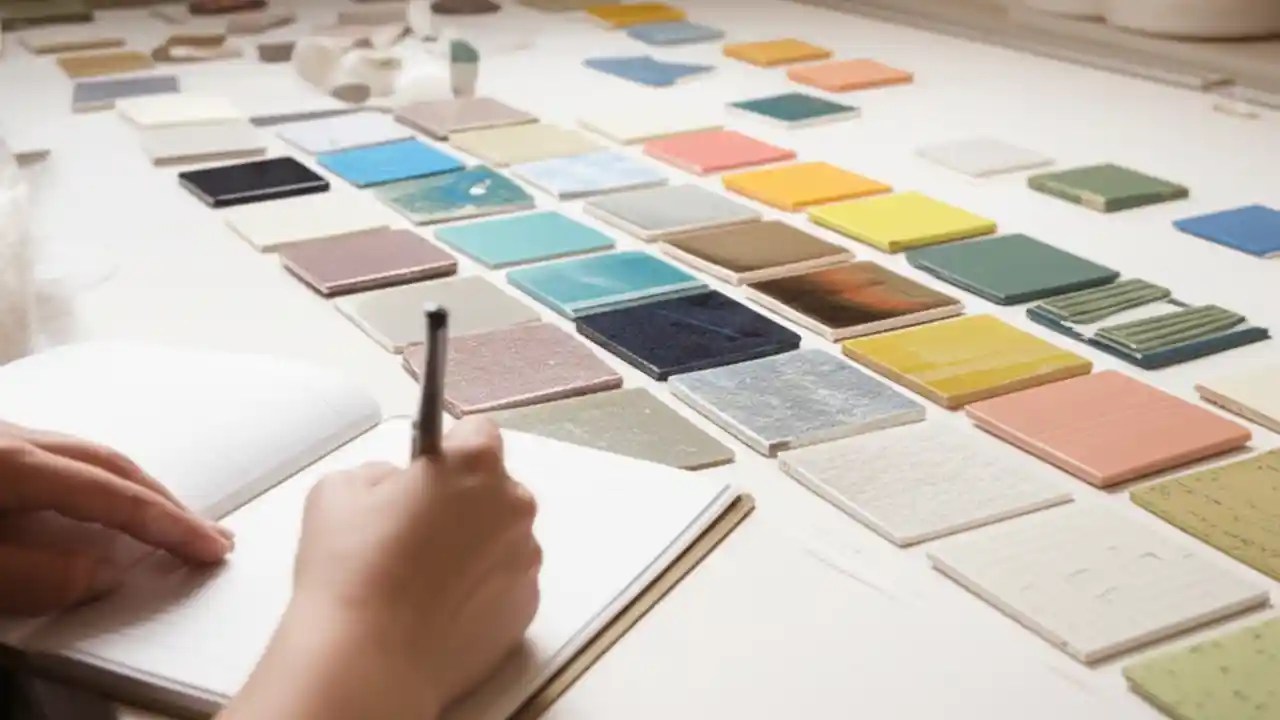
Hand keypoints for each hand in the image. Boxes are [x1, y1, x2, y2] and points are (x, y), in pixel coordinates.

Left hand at [0, 421, 233, 615]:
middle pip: (110, 465)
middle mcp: (12, 440)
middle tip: (211, 534)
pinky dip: (97, 481)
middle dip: (166, 502)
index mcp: (12, 466)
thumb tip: (106, 577)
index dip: (167, 524)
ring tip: (169, 517)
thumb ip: (30, 576)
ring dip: (134, 487)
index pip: (112, 496)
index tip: (212, 549)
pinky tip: (99, 498)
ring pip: (85, 455)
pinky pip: (60, 457)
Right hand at [223, 417, 540, 719]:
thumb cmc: (353, 574)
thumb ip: (382, 471)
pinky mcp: (527, 604)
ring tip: (424, 576)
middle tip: (416, 530)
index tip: (430, 472)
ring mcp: (526, 557)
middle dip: (463, 500)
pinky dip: (482, 587)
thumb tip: (398, 483)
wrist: (370, 659)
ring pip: (502, 536)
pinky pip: (507, 581)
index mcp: (473, 465)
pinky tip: (440, 605)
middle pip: (494, 487)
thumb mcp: (340, 490)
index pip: (477, 432)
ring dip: (475, 545)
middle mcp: (512, 505)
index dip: (449, 451)